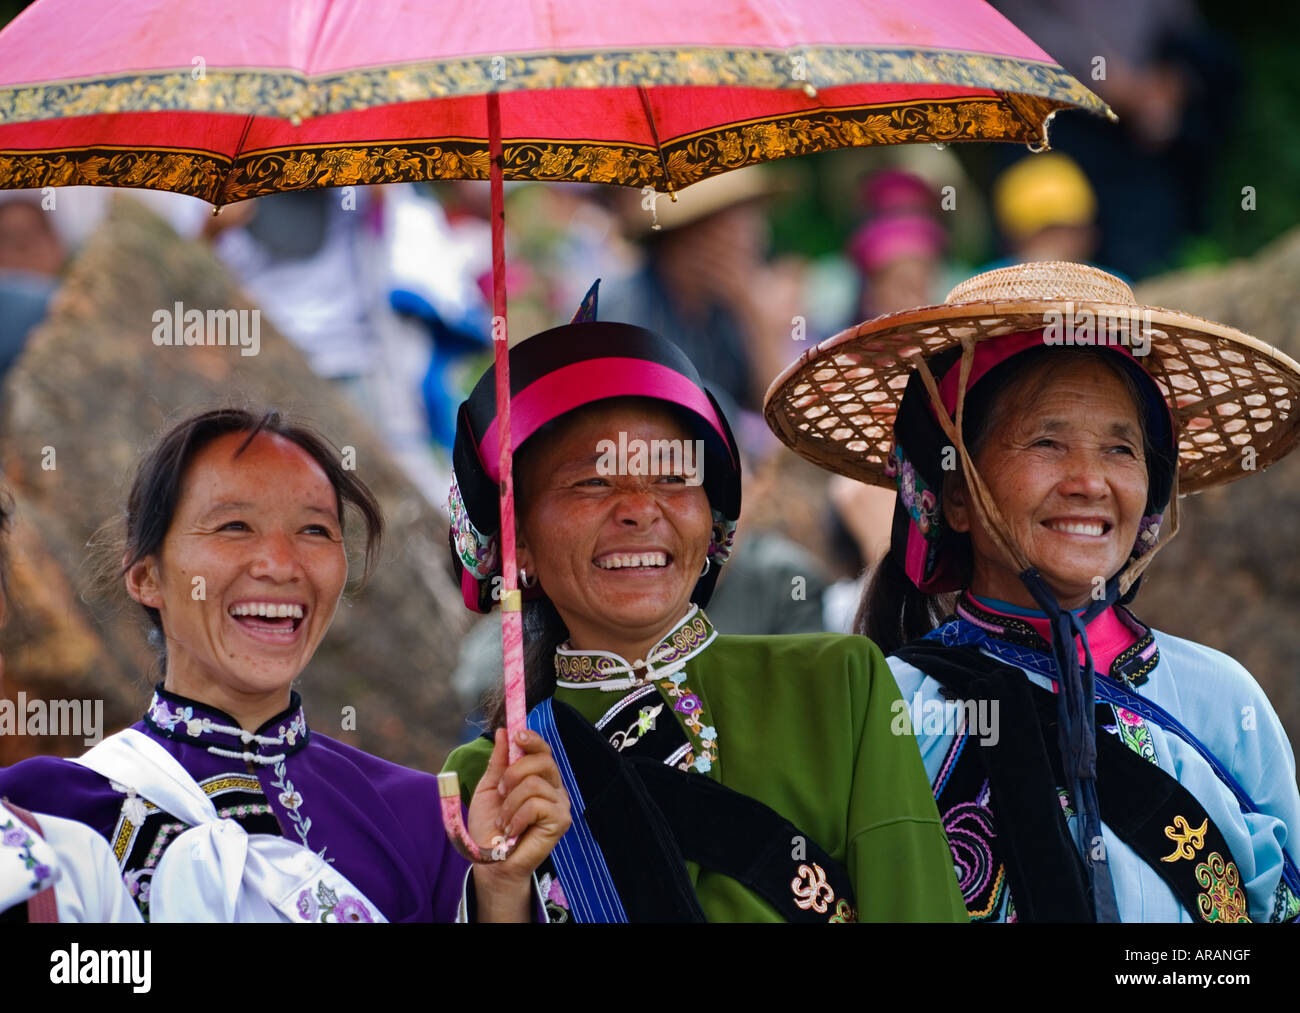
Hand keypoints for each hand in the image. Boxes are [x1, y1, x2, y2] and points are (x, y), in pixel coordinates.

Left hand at [467, 728, 570, 920]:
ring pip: (534, 784)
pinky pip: (536, 805)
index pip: (543, 750)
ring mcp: (560, 804)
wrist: (490, 861)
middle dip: (514, 773)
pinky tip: (513, 831)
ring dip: (510, 804)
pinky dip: (517, 818)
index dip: (532, 739)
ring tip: (504, 821)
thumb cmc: (491, 826)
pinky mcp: (561, 820)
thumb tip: (502, 732)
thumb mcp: (490, 788)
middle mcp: (554, 787)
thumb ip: (499, 762)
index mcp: (539, 777)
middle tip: (501, 792)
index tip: (516, 735)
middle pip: (542, 760)